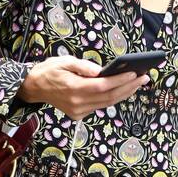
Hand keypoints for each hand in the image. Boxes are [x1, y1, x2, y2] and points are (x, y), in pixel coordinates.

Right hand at [19, 56, 148, 120]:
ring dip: (124, 93)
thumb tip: (102, 71)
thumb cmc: (49, 70)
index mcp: (73, 88)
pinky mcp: (78, 114)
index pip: (102, 86)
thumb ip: (83, 66)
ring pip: (107, 104)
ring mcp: (78, 111)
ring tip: (138, 82)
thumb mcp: (64, 61)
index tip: (134, 73)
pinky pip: (100, 106)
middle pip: (108, 97)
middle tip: (144, 77)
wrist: (33, 88)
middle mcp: (77, 103)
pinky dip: (113, 97)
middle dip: (128, 87)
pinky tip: (124, 88)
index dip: (120, 80)